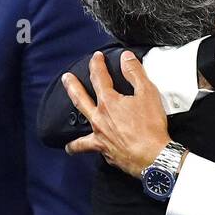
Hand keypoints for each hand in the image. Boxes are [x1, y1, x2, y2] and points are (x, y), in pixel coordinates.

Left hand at [62, 51, 169, 176]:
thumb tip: (126, 58)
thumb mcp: (148, 93)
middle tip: (66, 79)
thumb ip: (135, 73)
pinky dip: (83, 149)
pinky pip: (89, 149)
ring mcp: (100, 136)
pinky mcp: (105, 152)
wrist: (154, 156)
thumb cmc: (151, 127)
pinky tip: (80, 150)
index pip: (99, 77)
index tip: (96, 57)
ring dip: (72, 129)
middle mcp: (99, 119)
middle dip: (72, 86)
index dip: (97, 64)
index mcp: (109, 102)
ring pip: (79, 133)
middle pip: (80, 99)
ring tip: (61, 134)